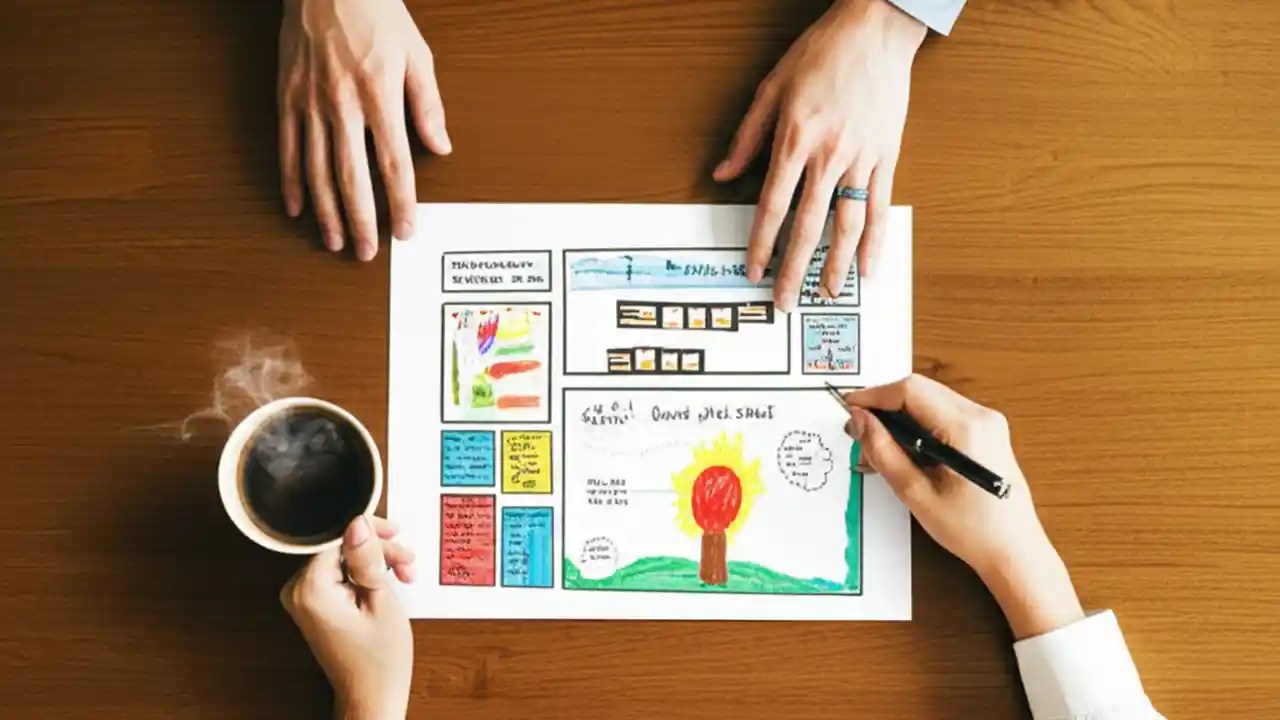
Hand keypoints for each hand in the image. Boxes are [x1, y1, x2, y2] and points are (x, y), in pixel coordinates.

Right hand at [278, 0, 451, 261]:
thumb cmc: (375, 12)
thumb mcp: (416, 54)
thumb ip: (428, 104)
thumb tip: (441, 147)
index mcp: (379, 96)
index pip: (393, 165)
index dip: (400, 204)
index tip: (405, 230)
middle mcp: (342, 105)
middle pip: (352, 179)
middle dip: (361, 221)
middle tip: (367, 251)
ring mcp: (310, 104)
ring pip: (318, 171)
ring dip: (327, 212)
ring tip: (335, 241)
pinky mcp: (287, 98)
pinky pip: (288, 149)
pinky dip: (291, 182)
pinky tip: (298, 208)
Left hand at [281, 516, 415, 718]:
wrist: (371, 696)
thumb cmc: (379, 660)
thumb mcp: (382, 600)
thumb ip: (367, 557)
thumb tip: (358, 523)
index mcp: (310, 589)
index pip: (337, 536)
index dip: (369, 531)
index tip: (393, 532)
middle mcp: (297, 591)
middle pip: (340, 546)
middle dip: (378, 549)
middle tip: (407, 559)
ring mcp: (303, 598)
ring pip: (342, 558)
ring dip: (376, 561)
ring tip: (405, 573)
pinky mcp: (314, 603)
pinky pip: (339, 573)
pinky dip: (364, 574)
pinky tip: (389, 581)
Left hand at [715, 0, 925, 308]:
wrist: (875, 29)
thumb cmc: (822, 53)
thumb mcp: (771, 88)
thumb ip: (746, 137)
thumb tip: (721, 174)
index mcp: (795, 139)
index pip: (772, 206)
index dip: (761, 243)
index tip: (754, 270)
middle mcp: (830, 154)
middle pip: (808, 225)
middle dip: (794, 268)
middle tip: (786, 300)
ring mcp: (862, 158)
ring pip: (848, 224)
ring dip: (836, 265)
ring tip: (827, 294)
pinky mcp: (887, 156)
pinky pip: (881, 207)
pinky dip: (875, 241)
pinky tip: (869, 268)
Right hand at [845, 376, 1084, 638]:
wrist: (1014, 550)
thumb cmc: (973, 530)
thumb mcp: (916, 493)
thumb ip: (884, 451)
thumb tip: (861, 421)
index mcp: (966, 428)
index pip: (910, 390)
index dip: (874, 396)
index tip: (850, 409)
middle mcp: (982, 416)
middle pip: (920, 389)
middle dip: (885, 405)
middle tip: (860, 429)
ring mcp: (988, 422)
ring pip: (931, 399)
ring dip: (902, 415)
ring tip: (881, 445)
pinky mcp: (987, 431)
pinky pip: (945, 412)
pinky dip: (920, 423)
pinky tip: (907, 450)